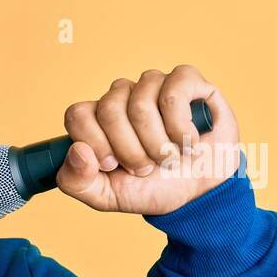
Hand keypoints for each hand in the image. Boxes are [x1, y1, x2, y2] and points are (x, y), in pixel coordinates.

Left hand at [56, 65, 241, 214]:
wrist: (199, 191)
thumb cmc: (151, 188)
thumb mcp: (106, 196)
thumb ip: (77, 181)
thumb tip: (77, 150)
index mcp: (96, 119)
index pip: (77, 115)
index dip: (94, 143)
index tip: (112, 165)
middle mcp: (121, 96)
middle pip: (109, 110)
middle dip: (129, 150)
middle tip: (145, 167)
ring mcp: (152, 85)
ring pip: (141, 105)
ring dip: (158, 144)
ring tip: (170, 157)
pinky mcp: (185, 80)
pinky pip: (172, 95)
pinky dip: (181, 128)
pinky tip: (189, 141)